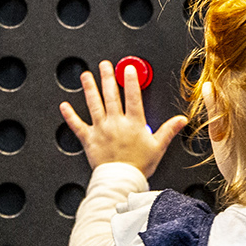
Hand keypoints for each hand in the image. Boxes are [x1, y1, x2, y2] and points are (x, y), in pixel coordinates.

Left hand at [59, 59, 188, 174]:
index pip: (133, 96)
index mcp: (133, 123)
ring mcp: (101, 129)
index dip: (131, 80)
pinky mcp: (89, 139)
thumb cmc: (139, 166)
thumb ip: (168, 130)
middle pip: (111, 95)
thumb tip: (181, 120)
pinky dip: (70, 115)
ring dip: (89, 88)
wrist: (121, 181)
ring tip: (86, 76)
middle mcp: (115, 122)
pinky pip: (77, 125)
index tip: (129, 69)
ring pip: (94, 104)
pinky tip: (64, 105)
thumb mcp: (158, 147)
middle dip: (107, 77)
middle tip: (104, 65)